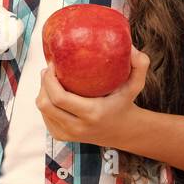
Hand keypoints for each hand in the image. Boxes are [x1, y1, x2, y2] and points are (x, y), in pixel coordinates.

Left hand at [35, 45, 149, 146]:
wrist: (123, 132)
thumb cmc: (125, 103)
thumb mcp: (136, 84)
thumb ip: (140, 65)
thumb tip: (131, 47)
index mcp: (92, 113)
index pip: (59, 98)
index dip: (49, 80)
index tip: (54, 64)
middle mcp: (77, 127)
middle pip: (45, 104)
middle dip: (43, 83)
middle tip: (49, 69)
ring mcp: (67, 134)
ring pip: (43, 110)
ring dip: (42, 92)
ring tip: (50, 78)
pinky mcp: (61, 136)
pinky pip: (45, 117)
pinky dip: (45, 103)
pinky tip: (53, 93)